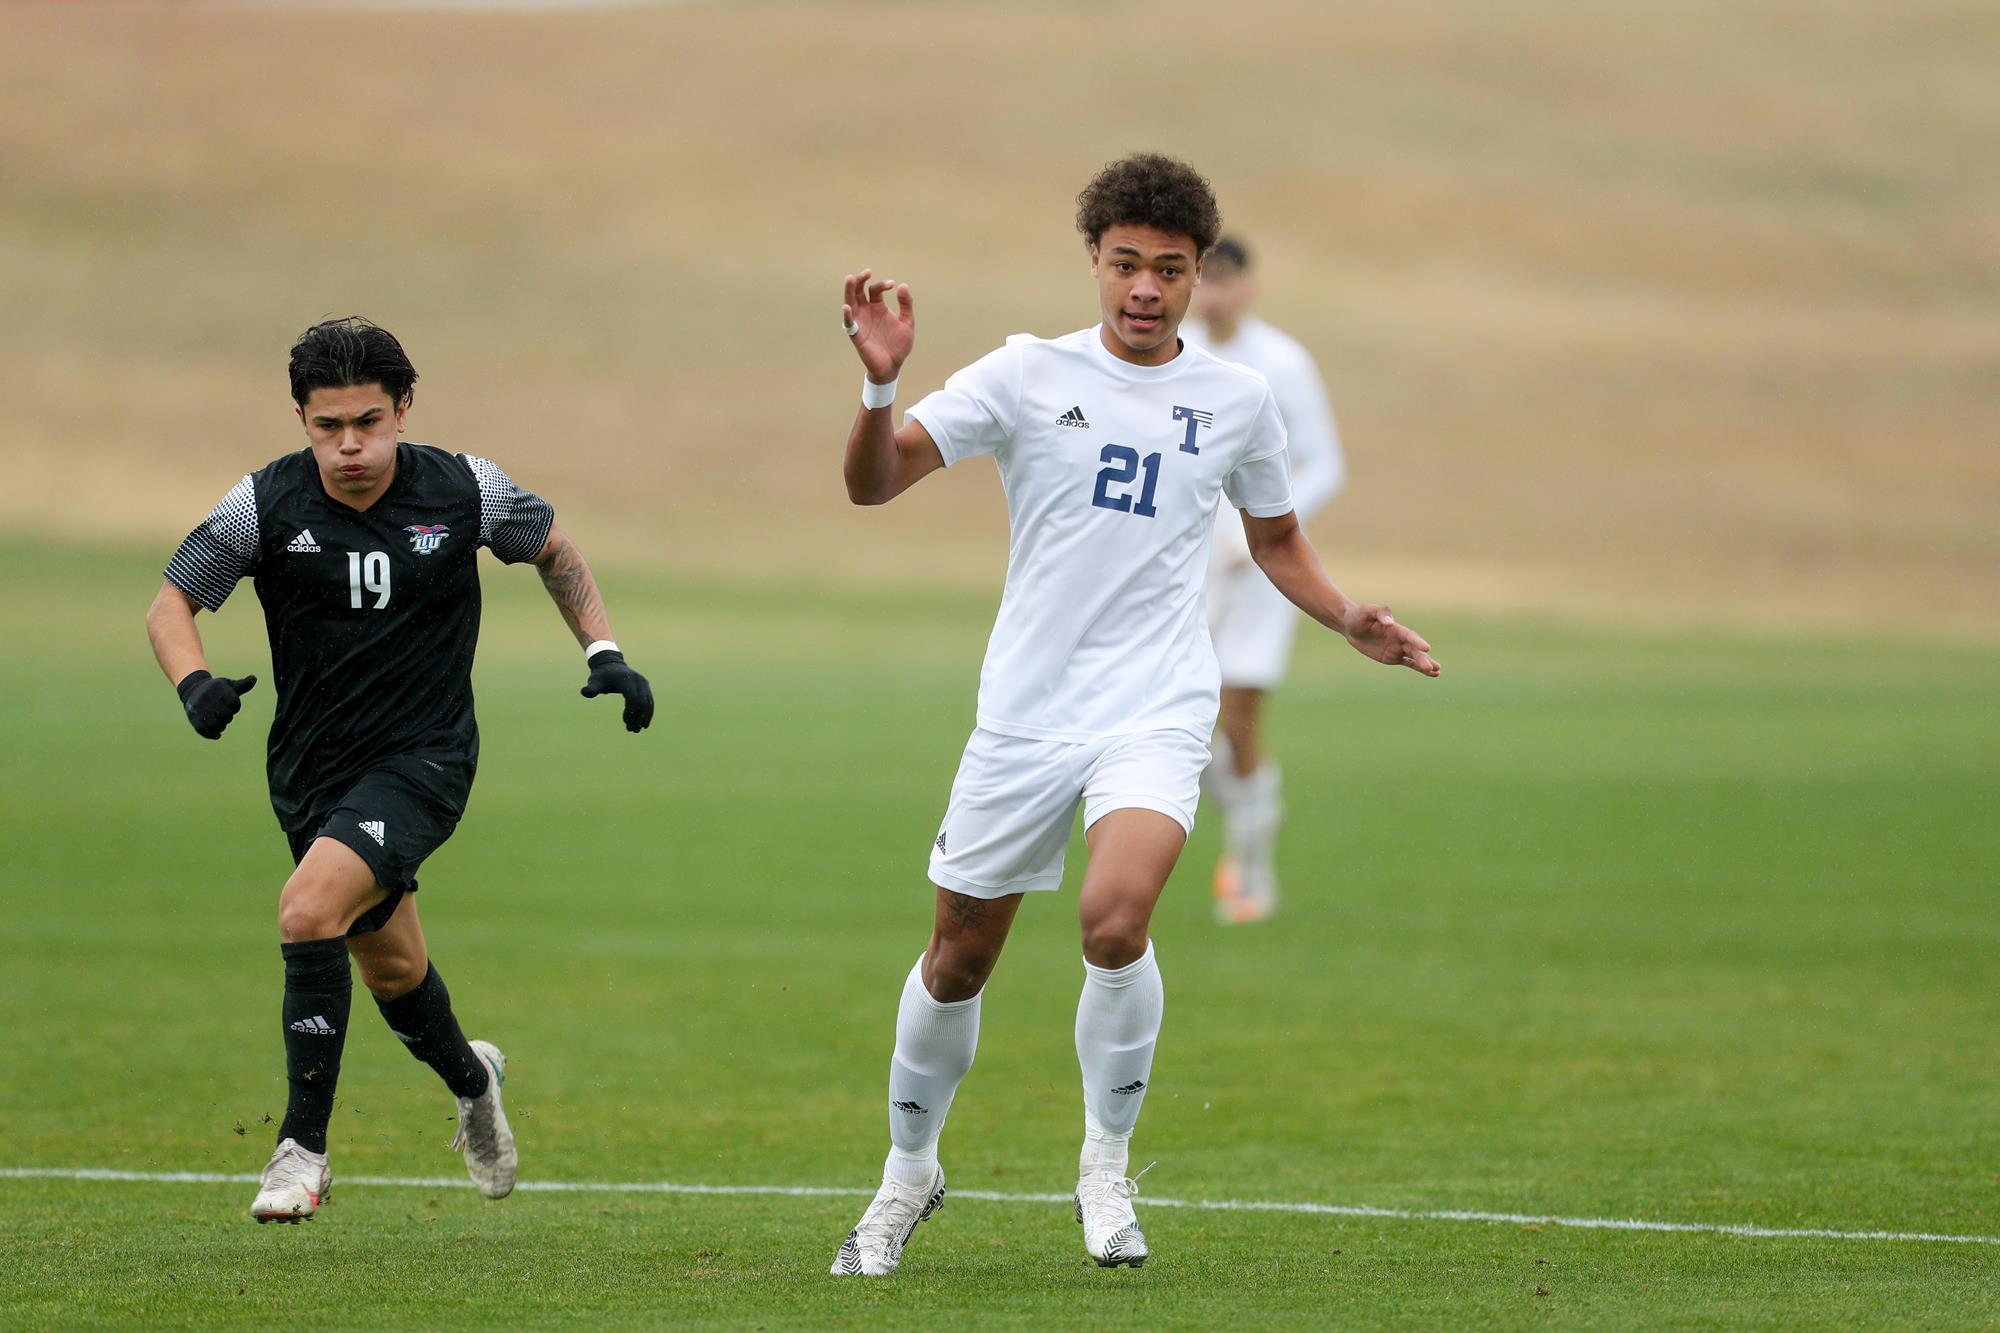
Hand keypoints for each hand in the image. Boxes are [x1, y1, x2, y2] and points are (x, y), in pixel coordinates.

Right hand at [177, 670, 256, 738]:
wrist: (192, 690)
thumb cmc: (216, 689)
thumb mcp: (228, 684)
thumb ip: (243, 684)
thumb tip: (254, 678)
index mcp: (217, 689)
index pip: (233, 701)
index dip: (235, 706)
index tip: (232, 705)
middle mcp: (206, 698)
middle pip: (224, 714)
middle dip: (228, 717)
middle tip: (227, 716)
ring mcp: (198, 709)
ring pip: (213, 724)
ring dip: (221, 727)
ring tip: (222, 725)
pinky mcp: (193, 718)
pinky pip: (203, 730)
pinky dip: (212, 734)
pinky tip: (218, 735)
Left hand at [582, 649, 653, 732]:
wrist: (611, 665)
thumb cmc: (601, 676)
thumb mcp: (594, 681)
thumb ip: (591, 688)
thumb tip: (584, 692)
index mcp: (625, 678)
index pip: (632, 697)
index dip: (631, 711)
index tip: (625, 722)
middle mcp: (637, 679)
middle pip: (642, 702)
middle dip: (638, 718)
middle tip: (632, 730)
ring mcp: (643, 682)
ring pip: (648, 703)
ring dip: (644, 718)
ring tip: (636, 730)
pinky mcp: (646, 686)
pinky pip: (649, 701)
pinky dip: (648, 713)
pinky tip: (643, 724)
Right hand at [842, 268, 913, 384]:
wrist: (893, 366)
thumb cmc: (899, 345)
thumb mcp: (907, 323)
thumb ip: (906, 305)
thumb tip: (903, 285)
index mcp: (878, 307)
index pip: (875, 289)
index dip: (882, 284)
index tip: (892, 285)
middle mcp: (866, 311)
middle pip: (858, 291)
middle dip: (861, 280)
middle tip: (867, 272)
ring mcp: (860, 321)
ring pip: (850, 302)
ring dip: (849, 291)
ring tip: (851, 278)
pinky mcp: (857, 334)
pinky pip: (849, 323)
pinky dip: (847, 315)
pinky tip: (847, 307)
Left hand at [1342, 605, 1439, 676]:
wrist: (1351, 626)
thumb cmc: (1359, 615)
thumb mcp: (1367, 611)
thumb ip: (1380, 613)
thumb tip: (1390, 622)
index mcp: (1396, 628)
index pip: (1409, 636)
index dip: (1417, 641)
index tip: (1427, 648)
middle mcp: (1400, 639)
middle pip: (1414, 650)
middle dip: (1423, 658)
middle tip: (1433, 667)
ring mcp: (1397, 649)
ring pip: (1414, 658)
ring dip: (1425, 664)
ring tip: (1437, 671)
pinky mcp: (1393, 657)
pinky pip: (1408, 663)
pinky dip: (1418, 668)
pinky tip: (1431, 673)